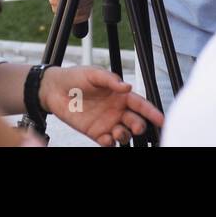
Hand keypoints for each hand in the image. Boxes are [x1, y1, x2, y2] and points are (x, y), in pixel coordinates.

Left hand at [38, 66, 162, 145]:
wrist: (54, 89)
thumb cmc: (75, 77)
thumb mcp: (93, 73)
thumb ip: (110, 80)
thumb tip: (127, 86)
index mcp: (120, 95)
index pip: (140, 104)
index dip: (152, 112)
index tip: (161, 119)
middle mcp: (117, 110)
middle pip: (136, 122)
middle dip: (139, 126)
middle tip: (136, 127)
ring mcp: (107, 123)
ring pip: (124, 135)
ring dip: (125, 136)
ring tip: (117, 132)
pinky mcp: (95, 133)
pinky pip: (108, 142)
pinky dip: (109, 143)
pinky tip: (106, 138)